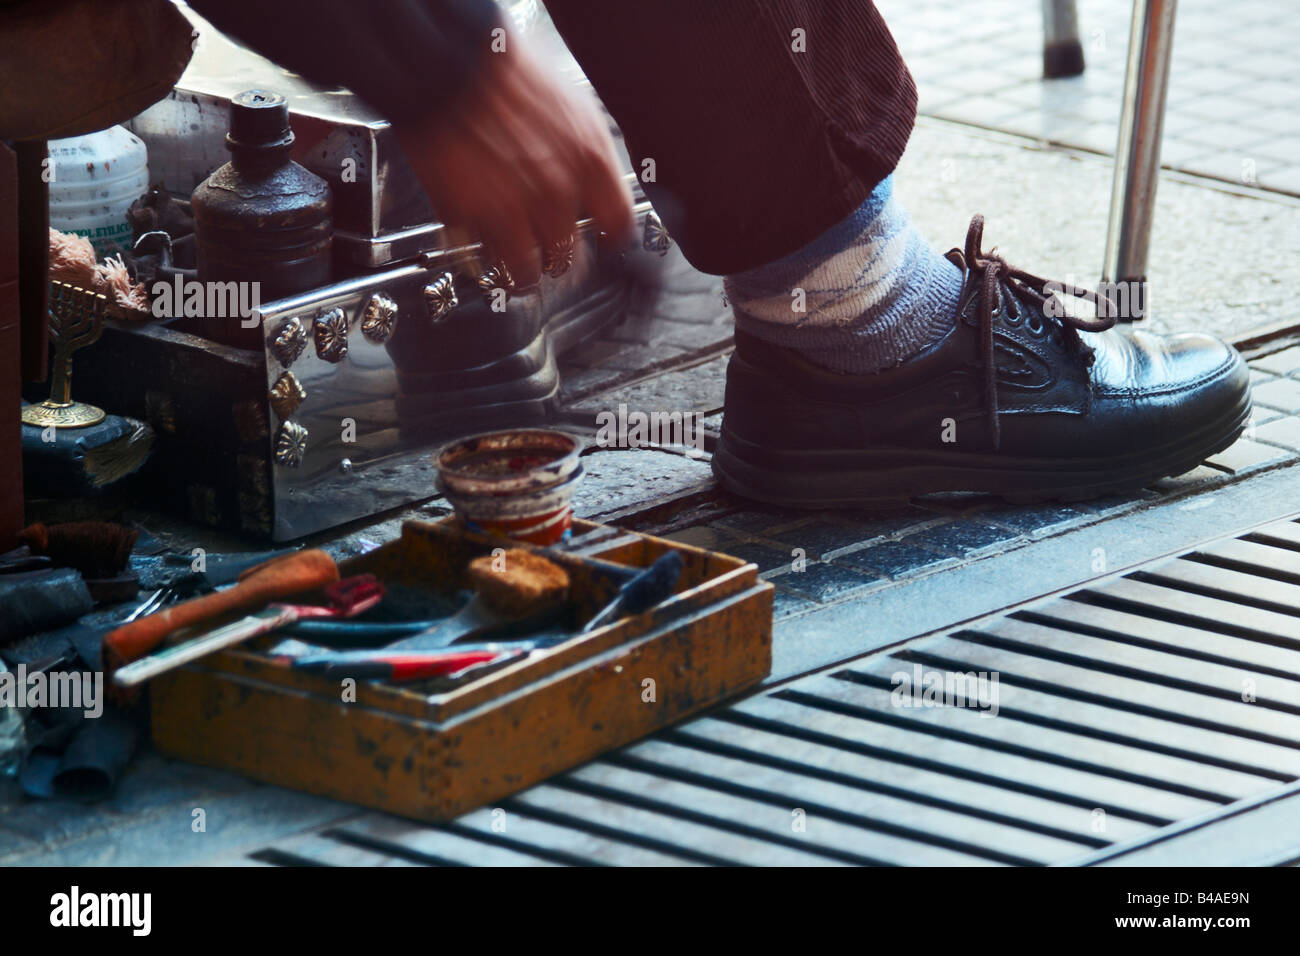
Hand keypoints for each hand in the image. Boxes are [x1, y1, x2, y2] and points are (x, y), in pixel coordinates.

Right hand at [395, 30, 633, 287]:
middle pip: (571, 258)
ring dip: (524, 272)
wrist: (449, 60)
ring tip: (519, 269)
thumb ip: (586, 154)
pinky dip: (486, 259)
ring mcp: (511, 211)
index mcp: (590, 162)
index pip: (619, 227)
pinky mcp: (468, 219)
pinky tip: (486, 248)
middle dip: (563, 260)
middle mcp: (556, 193)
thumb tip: (594, 185)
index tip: (602, 240)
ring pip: (528, 272)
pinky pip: (484, 259)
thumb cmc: (504, 72)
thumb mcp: (572, 107)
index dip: (609, 237)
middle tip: (554, 257)